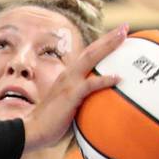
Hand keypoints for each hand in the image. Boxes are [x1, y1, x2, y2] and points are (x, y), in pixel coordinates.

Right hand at [24, 23, 126, 150]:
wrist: (33, 130)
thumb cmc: (51, 124)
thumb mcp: (69, 108)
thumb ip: (83, 103)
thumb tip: (101, 109)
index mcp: (68, 76)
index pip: (87, 55)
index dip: (101, 44)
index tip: (117, 36)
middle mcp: (68, 74)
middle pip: (91, 50)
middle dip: (108, 37)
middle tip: (125, 27)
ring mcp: (69, 83)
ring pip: (91, 58)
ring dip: (107, 46)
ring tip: (123, 37)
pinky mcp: (70, 94)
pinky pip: (90, 84)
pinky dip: (105, 80)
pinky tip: (118, 77)